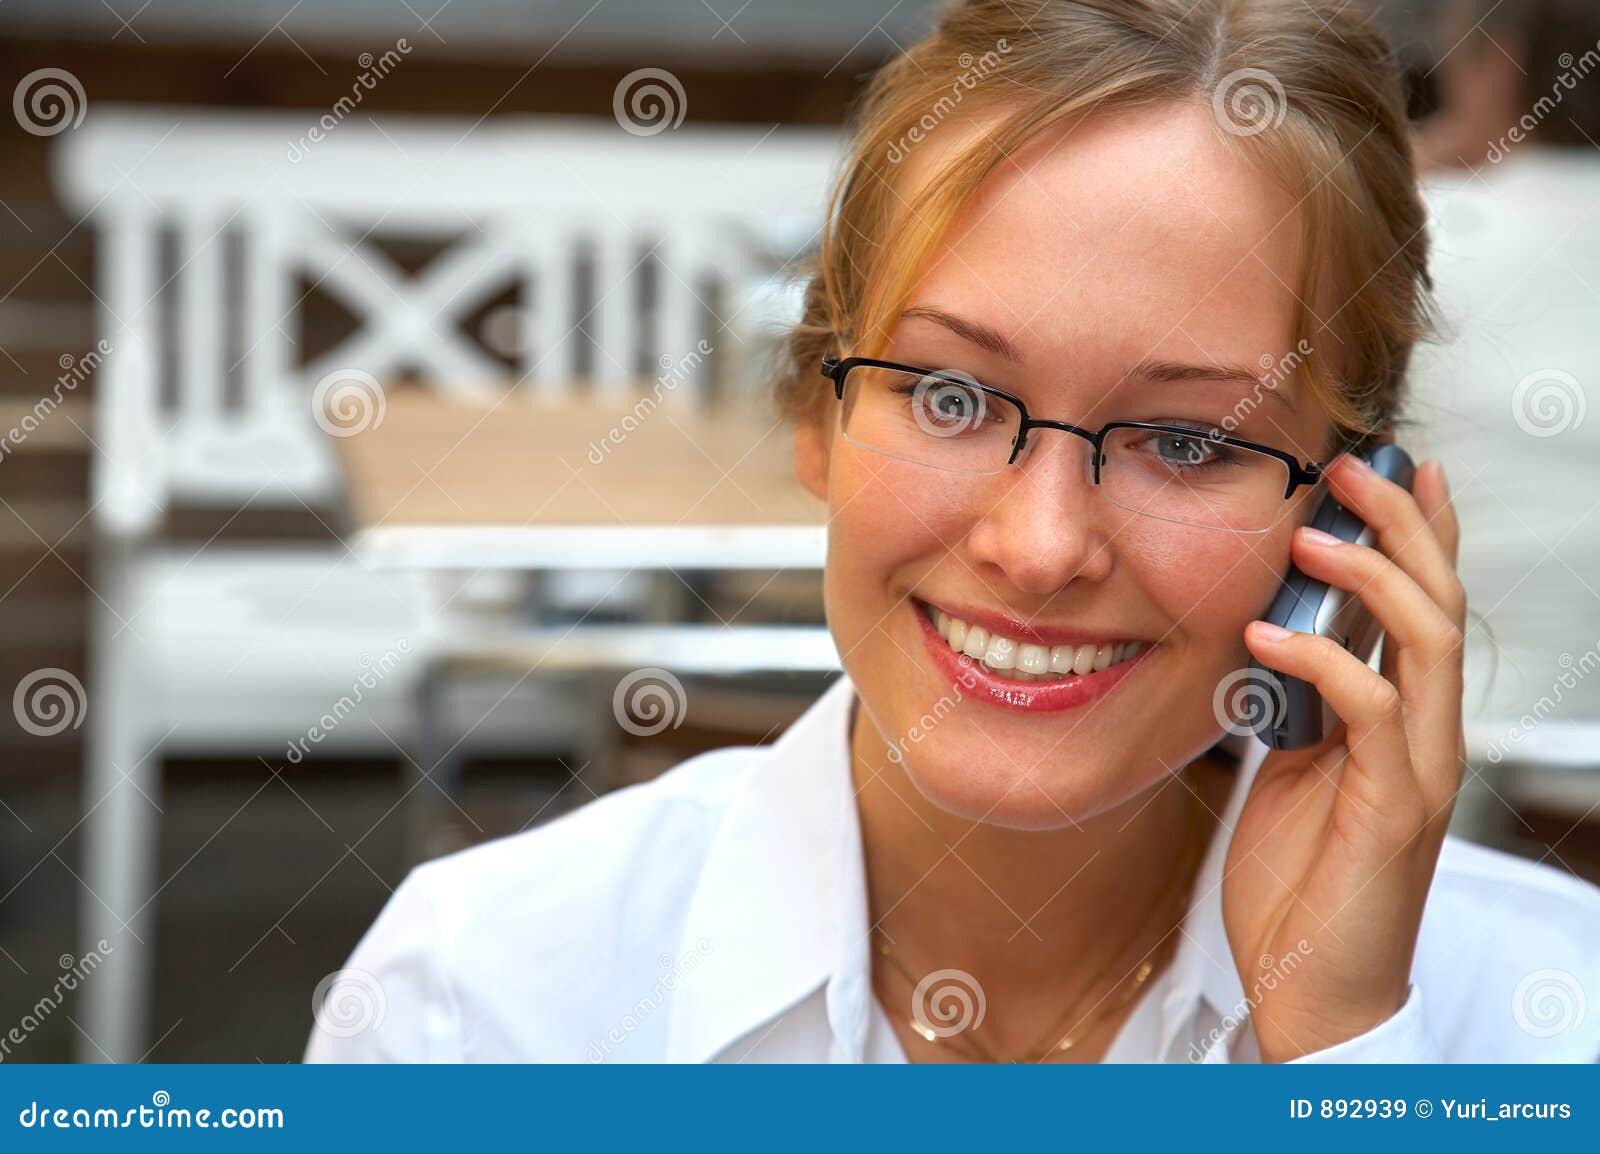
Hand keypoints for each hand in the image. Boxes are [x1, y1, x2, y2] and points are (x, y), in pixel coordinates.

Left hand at [1220, 454, 1465, 1061]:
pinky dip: (1321, 661)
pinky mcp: (1393, 810)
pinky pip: (1371, 710)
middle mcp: (1427, 734)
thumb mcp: (1290, 766)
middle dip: (1402, 525)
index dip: (1422, 531)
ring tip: (1311, 534)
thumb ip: (1299, 703)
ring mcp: (1418, 771)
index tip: (1391, 464)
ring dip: (1373, 577)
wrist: (1308, 984)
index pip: (1428, 604)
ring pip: (1427, 643)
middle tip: (1350, 469)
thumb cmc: (1298, 879)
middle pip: (1440, 602)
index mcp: (1403, 719)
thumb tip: (1272, 634)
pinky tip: (1264, 636)